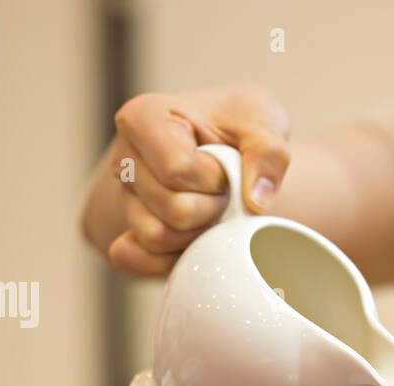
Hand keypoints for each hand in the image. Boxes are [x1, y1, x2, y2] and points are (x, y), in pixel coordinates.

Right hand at [84, 85, 290, 275]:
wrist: (228, 147)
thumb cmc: (237, 127)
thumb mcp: (263, 120)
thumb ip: (269, 153)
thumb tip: (257, 201)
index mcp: (143, 118)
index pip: (178, 170)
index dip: (215, 179)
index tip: (226, 167)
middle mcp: (123, 158)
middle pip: (171, 208)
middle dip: (211, 208)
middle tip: (224, 192)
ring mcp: (124, 198)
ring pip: (156, 237)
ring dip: (197, 234)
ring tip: (211, 210)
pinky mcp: (128, 233)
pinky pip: (136, 260)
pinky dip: (173, 259)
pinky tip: (198, 240)